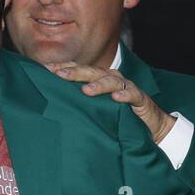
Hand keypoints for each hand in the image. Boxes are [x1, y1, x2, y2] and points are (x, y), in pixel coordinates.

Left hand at [45, 61, 175, 142]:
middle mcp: (111, 80)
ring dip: (99, 84)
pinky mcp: (140, 99)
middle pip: (92, 72)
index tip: (44, 69)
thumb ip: (79, 104)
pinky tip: (116, 99)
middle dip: (75, 72)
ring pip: (111, 81)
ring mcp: (126, 88)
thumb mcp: (95, 109)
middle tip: (59, 75)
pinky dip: (124, 96)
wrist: (150, 127)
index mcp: (99, 80)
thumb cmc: (118, 117)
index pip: (79, 69)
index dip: (63, 67)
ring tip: (86, 90)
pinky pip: (132, 95)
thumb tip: (51, 106)